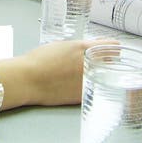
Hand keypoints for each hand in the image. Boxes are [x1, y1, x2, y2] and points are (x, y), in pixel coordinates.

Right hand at [0, 38, 117, 109]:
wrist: (28, 79)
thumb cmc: (40, 60)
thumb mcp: (63, 46)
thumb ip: (80, 48)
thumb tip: (91, 49)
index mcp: (84, 48)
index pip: (113, 46)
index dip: (112, 47)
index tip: (111, 50)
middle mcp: (89, 65)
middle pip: (113, 62)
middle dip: (108, 62)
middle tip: (100, 63)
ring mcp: (87, 82)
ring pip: (106, 77)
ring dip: (101, 75)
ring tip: (90, 75)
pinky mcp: (82, 96)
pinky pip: (94, 89)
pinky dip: (92, 87)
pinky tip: (81, 86)